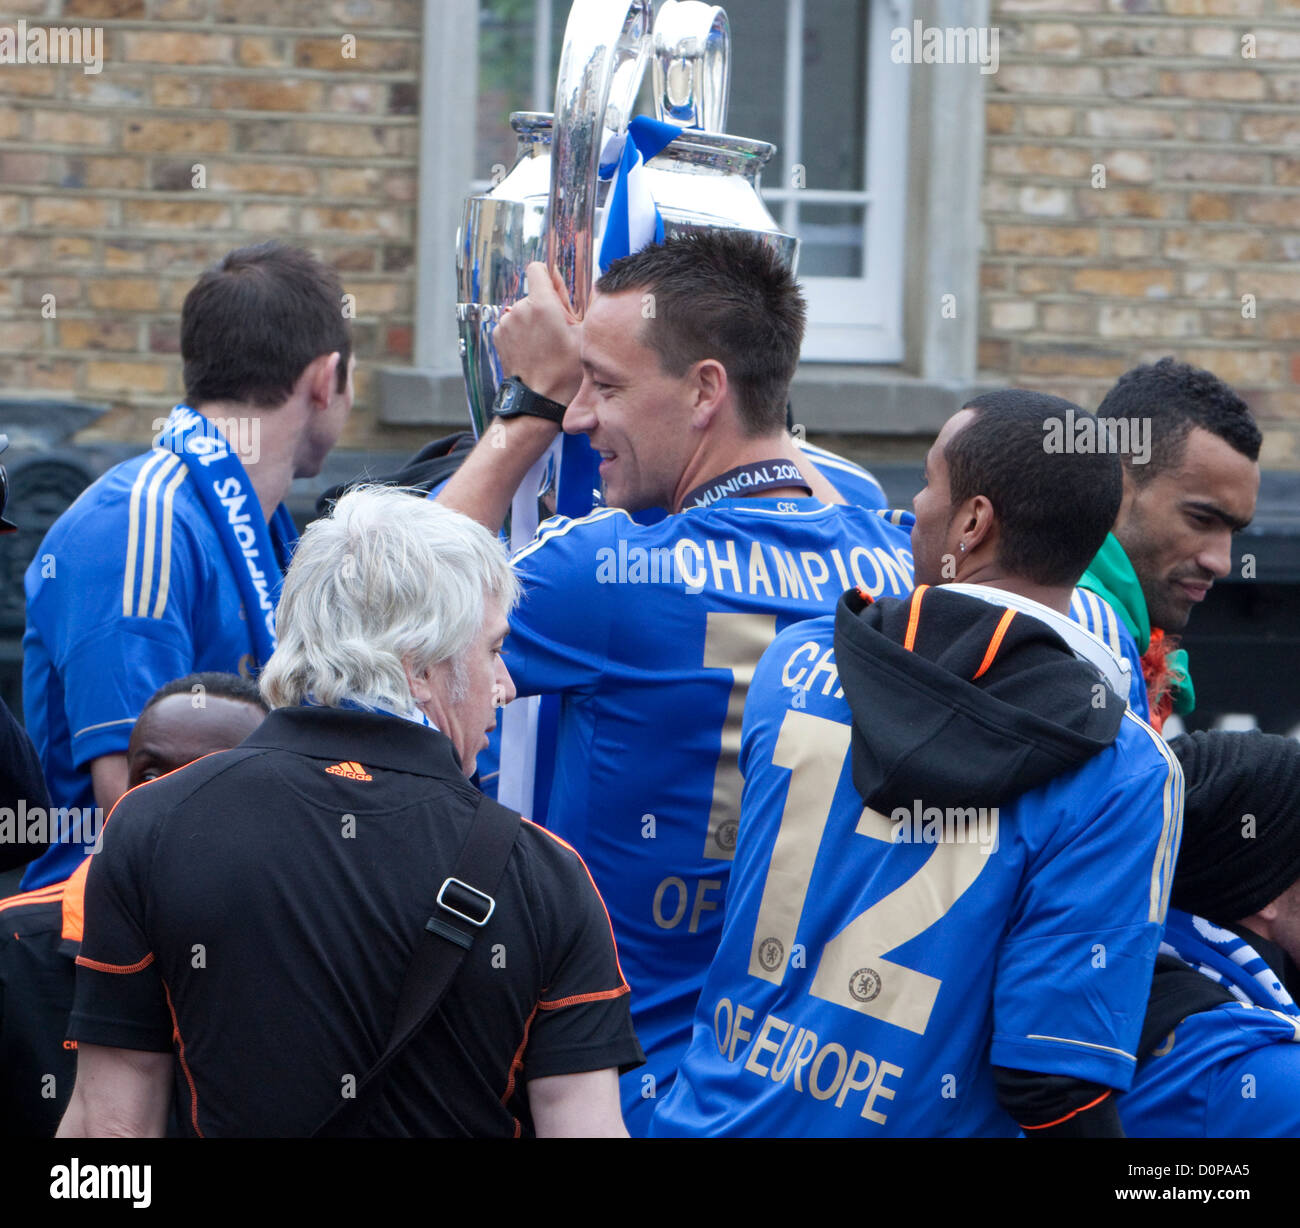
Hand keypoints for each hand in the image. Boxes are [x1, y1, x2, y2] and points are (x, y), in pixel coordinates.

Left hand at [495, 262, 582, 404]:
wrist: (539, 400)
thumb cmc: (565, 372)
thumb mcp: (584, 335)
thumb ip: (578, 303)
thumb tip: (580, 283)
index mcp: (542, 304)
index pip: (537, 268)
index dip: (548, 277)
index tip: (555, 292)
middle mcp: (520, 309)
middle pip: (533, 294)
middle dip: (545, 306)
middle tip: (557, 331)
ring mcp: (506, 323)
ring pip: (522, 310)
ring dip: (533, 321)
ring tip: (545, 344)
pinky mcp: (498, 336)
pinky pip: (512, 324)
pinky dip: (521, 332)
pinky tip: (533, 350)